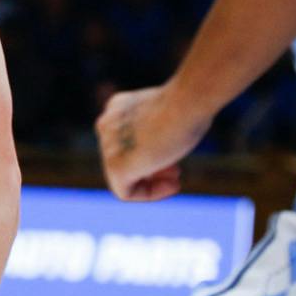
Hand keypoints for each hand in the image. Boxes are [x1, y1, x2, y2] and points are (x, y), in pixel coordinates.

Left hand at [95, 84, 212, 201]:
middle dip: (150, 169)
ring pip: (123, 178)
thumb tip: (159, 149)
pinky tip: (173, 186)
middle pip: (124, 160)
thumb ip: (158, 130)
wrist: (187, 102)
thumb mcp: (170, 115)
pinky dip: (149, 194)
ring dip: (151, 183)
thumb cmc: (188, 105)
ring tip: (175, 181)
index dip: (150, 154)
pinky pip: (125, 192)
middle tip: (176, 172)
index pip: (125, 142)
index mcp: (117, 109)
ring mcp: (108, 146)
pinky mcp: (116, 166)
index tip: (173, 161)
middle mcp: (107, 124)